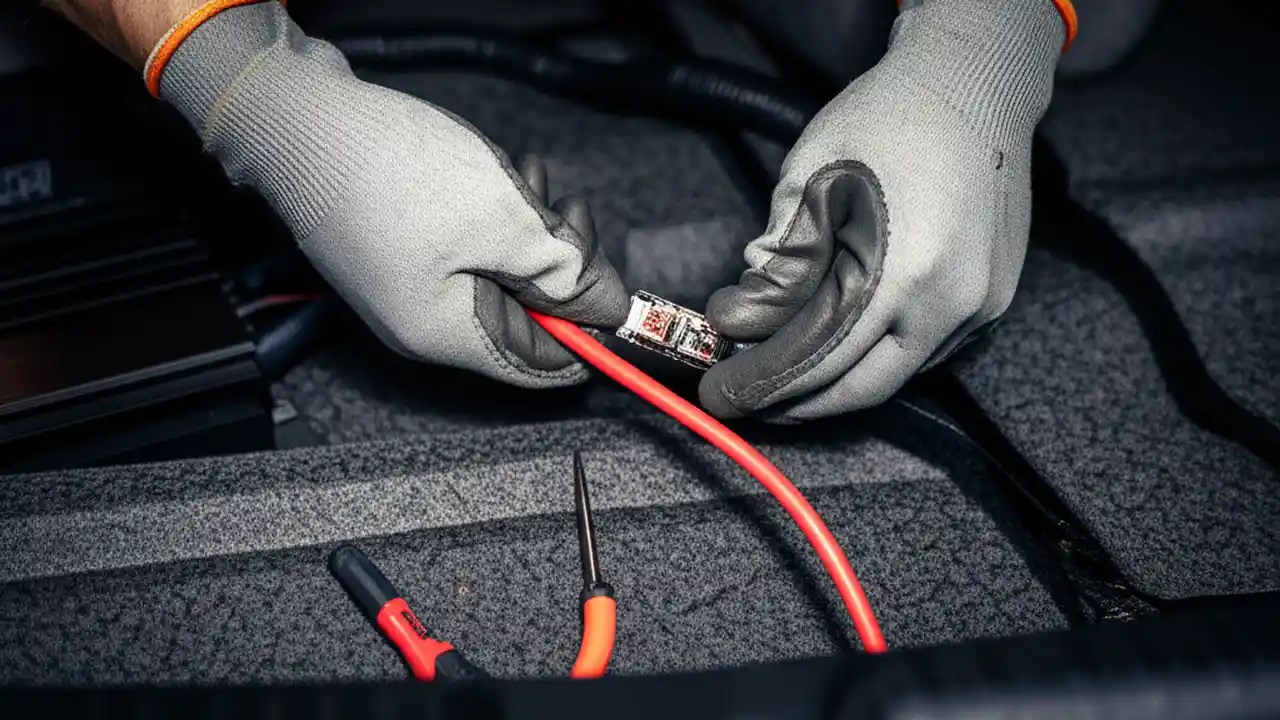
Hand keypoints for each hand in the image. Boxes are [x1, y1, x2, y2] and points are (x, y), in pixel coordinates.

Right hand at [157, 3, 627, 386]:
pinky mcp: (398, 246)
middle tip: (567, 213)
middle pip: (526, 313)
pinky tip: (497, 175)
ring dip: (529, 228)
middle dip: (558, 262)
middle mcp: (423, 322)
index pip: (544, 363)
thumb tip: (609, 307)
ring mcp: (407, 283)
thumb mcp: (504, 222)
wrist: (296, 117)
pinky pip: (469, 246)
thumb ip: (565, 272)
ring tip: (526, 179)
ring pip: (502, 271)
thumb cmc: (389, 170)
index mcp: (447, 335)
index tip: (613, 284)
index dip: (589, 329)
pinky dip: (496, 214)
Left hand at [699, 0, 1063, 420]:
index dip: (764, 383)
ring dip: (838, 383)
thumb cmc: (886, 120)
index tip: (720, 394)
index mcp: (905, 270)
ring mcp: (983, 304)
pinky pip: (927, 352)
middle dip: (799, 404)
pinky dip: (877, 357)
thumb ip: (778, 264)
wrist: (973, 84)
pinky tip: (840, 344)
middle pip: (864, 388)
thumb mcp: (810, 180)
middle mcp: (954, 301)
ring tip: (783, 369)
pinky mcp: (993, 299)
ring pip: (898, 376)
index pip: (820, 357)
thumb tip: (740, 325)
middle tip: (748, 398)